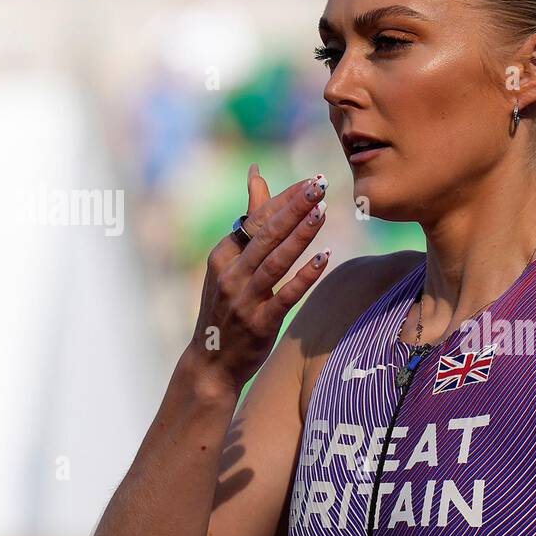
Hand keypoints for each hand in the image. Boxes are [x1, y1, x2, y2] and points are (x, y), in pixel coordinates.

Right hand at [184, 164, 329, 395]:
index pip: (257, 219)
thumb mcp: (231, 261)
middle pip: (266, 235)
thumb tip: (257, 173)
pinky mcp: (259, 322)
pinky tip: (324, 258)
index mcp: (224, 254)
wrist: (211, 362)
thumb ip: (249, 218)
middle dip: (294, 208)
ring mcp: (243, 298)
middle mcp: (231, 273)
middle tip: (320, 186)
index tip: (311, 181)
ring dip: (299, 236)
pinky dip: (304, 276)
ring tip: (322, 213)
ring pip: (275, 261)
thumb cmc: (227, 306)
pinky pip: (285, 295)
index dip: (285, 199)